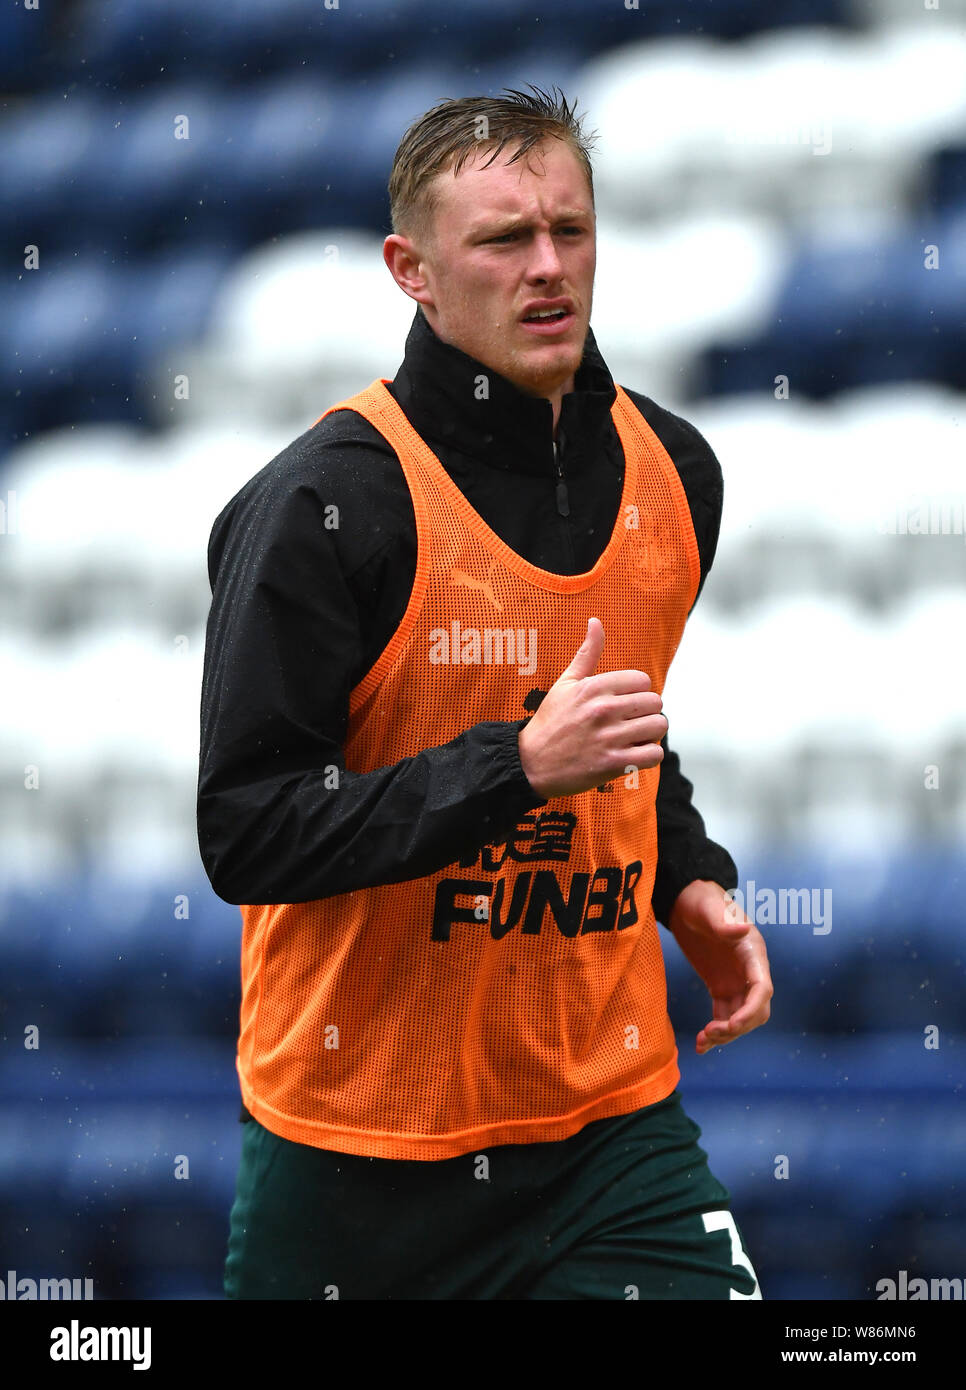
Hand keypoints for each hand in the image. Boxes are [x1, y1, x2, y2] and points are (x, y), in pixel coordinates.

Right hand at [517, 616, 667, 798]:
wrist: (532, 763)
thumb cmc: (550, 722)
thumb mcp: (565, 683)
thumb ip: (587, 652)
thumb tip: (596, 621)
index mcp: (594, 687)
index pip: (642, 680)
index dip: (637, 692)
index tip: (624, 702)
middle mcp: (603, 710)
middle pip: (655, 703)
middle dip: (646, 712)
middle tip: (630, 721)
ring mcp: (610, 738)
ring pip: (658, 726)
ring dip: (650, 733)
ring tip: (633, 737)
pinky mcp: (614, 763)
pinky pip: (654, 754)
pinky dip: (649, 755)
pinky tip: (633, 753)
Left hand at [667, 879, 772, 1054]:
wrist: (687, 901)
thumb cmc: (701, 900)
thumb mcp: (709, 908)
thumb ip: (724, 921)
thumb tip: (743, 929)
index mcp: (752, 952)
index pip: (763, 988)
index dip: (751, 1010)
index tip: (732, 1026)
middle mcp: (749, 970)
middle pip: (756, 1010)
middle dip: (738, 1026)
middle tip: (710, 1033)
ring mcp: (737, 981)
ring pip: (741, 1017)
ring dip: (726, 1033)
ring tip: (702, 1041)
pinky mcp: (722, 987)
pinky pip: (724, 1015)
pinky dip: (716, 1032)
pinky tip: (701, 1045)